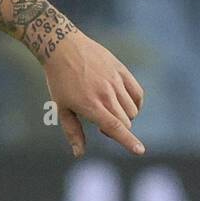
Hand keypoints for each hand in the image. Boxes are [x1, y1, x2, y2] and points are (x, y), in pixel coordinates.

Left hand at [44, 30, 145, 156]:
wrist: (62, 47)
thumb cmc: (59, 80)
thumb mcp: (61, 108)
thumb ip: (73, 132)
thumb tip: (79, 154)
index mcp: (91, 105)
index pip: (116, 128)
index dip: (128, 141)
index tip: (140, 151)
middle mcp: (106, 94)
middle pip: (125, 122)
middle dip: (118, 129)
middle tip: (101, 122)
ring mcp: (116, 81)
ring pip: (133, 110)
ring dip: (125, 116)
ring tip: (108, 108)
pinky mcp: (122, 71)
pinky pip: (138, 93)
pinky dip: (135, 103)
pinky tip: (123, 102)